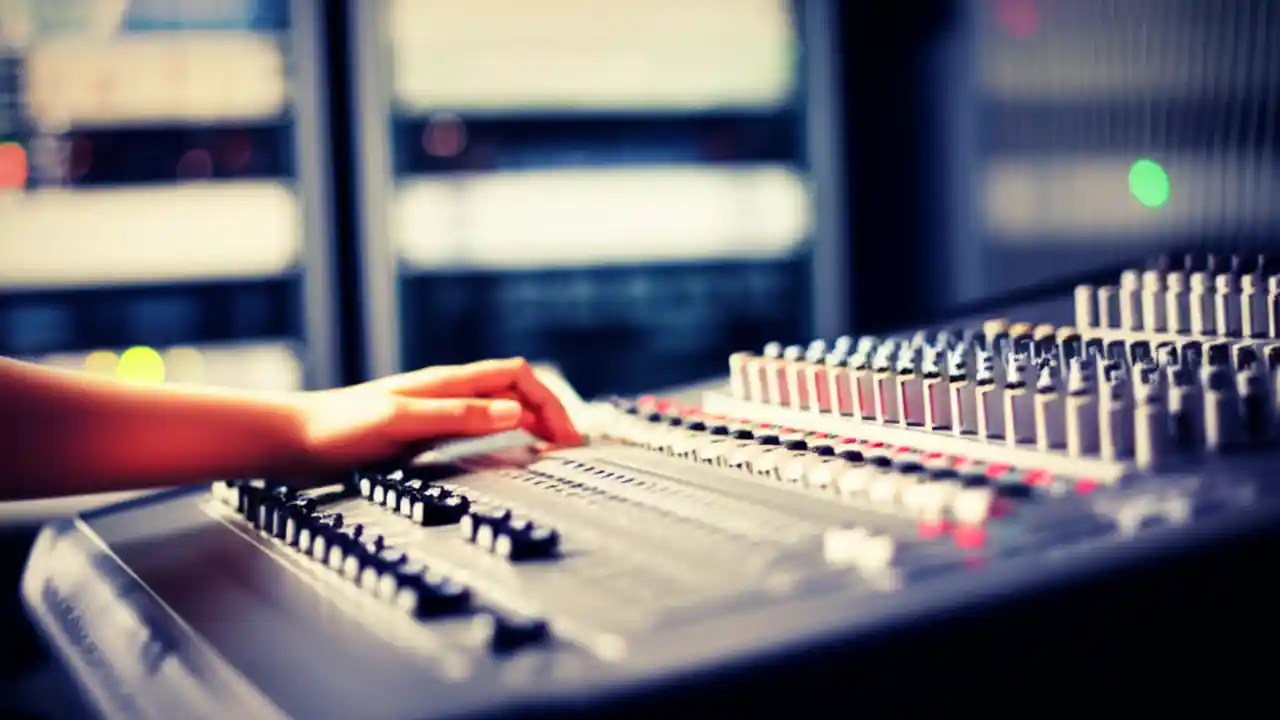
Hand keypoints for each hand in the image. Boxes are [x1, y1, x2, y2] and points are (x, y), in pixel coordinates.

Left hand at [292, 357, 581, 470]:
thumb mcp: (401, 422)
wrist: (291, 440)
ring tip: (551, 450)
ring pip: (499, 405)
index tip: (565, 437)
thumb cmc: (337, 429)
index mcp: (446, 383)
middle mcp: (445, 391)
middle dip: (549, 411)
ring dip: (530, 421)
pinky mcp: (422, 430)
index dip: (548, 401)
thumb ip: (458, 416)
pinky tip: (504, 454)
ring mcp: (435, 409)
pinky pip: (478, 424)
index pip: (516, 375)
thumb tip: (514, 411)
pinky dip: (504, 435)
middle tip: (570, 447)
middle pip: (514, 388)